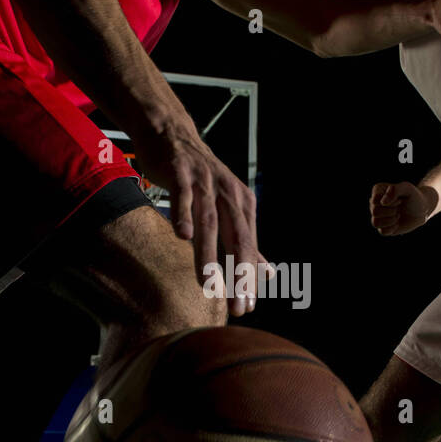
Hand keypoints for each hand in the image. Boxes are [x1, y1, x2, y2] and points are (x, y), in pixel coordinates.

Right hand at [133, 117, 268, 314]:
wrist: (173, 134)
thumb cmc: (200, 177)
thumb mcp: (228, 205)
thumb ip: (246, 239)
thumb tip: (268, 273)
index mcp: (243, 203)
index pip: (249, 247)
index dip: (248, 278)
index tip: (246, 307)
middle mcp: (229, 193)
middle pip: (236, 238)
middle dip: (237, 274)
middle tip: (235, 305)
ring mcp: (205, 182)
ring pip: (209, 223)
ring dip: (209, 256)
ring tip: (208, 285)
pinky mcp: (181, 172)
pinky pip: (183, 196)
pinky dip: (183, 214)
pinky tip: (182, 236)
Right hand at [370, 181, 438, 235]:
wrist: (422, 209)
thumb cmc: (414, 196)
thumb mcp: (407, 188)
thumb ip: (395, 190)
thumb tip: (383, 203)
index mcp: (377, 191)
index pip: (375, 200)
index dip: (389, 202)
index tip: (400, 199)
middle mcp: (374, 203)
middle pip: (374, 211)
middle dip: (391, 210)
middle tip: (400, 207)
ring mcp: (378, 216)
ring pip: (375, 223)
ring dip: (391, 220)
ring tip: (398, 215)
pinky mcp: (383, 227)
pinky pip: (382, 231)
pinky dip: (392, 228)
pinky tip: (398, 223)